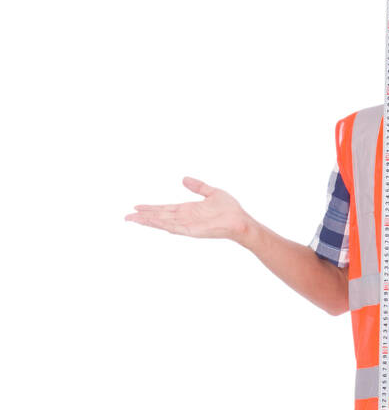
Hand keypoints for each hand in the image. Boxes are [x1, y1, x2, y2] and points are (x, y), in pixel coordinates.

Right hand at [124, 177, 248, 241]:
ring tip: (132, 219)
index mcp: (188, 210)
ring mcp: (187, 225)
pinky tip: (151, 222)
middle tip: (127, 216)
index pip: (165, 209)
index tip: (137, 207)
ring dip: (147, 221)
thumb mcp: (212, 192)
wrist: (241, 221)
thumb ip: (198, 186)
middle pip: (159, 216)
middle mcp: (185, 218)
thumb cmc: (230, 209)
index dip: (151, 208)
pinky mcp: (192, 231)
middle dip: (143, 216)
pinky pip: (174, 227)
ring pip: (162, 222)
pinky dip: (162, 224)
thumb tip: (184, 179)